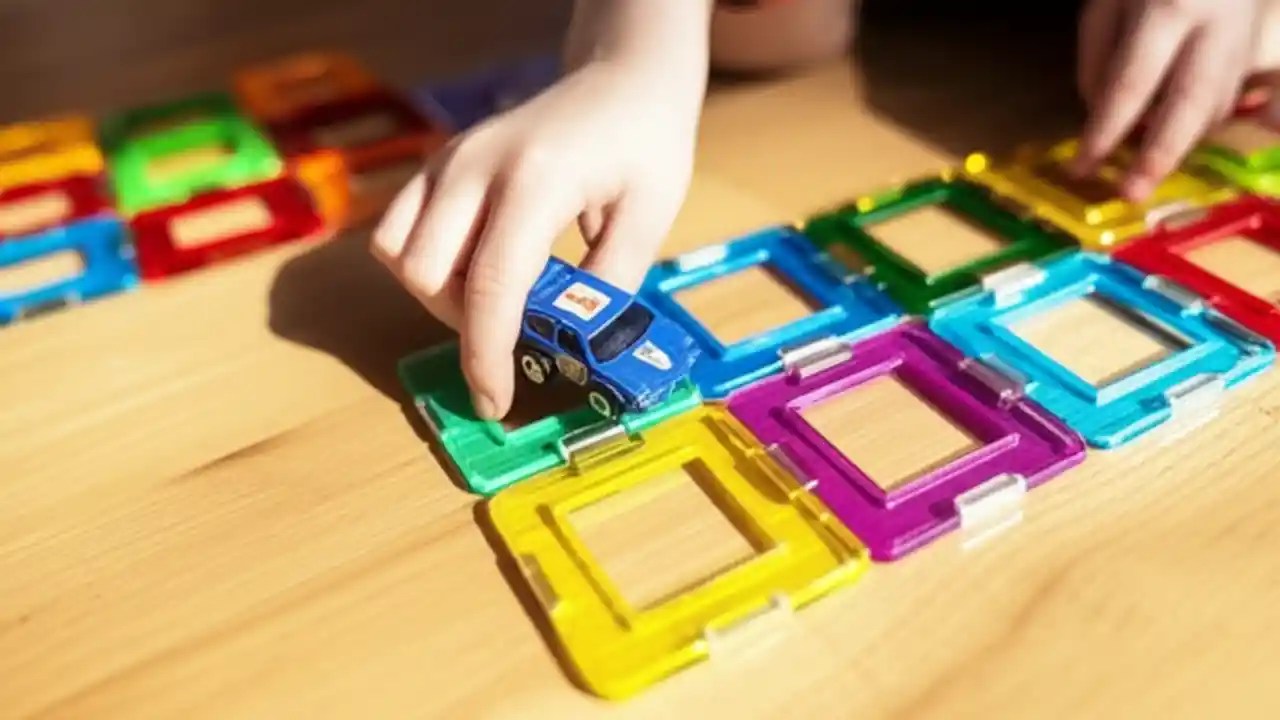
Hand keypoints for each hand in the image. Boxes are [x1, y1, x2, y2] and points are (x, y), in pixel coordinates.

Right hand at [371, 61, 698, 419]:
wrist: (623, 77)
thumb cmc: (644, 144)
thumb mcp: (648, 219)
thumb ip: (606, 287)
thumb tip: (571, 351)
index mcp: (536, 181)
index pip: (490, 284)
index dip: (486, 355)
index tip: (495, 402)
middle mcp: (476, 166)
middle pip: (424, 272)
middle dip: (461, 323)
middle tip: (515, 333)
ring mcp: (450, 159)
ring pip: (396, 250)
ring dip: (435, 294)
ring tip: (494, 298)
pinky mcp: (441, 161)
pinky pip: (399, 226)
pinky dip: (424, 262)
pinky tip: (474, 267)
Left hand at [1074, 0, 1262, 198]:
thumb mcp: (1108, 0)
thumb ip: (1098, 56)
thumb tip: (1099, 114)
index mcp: (1171, 9)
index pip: (1131, 87)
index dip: (1104, 132)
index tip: (1081, 168)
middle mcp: (1217, 26)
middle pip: (1190, 106)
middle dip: (1158, 157)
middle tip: (1131, 194)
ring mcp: (1246, 33)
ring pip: (1219, 103)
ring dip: (1183, 142)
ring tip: (1146, 172)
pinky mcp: (1259, 40)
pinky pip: (1239, 92)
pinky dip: (1215, 119)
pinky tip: (1203, 135)